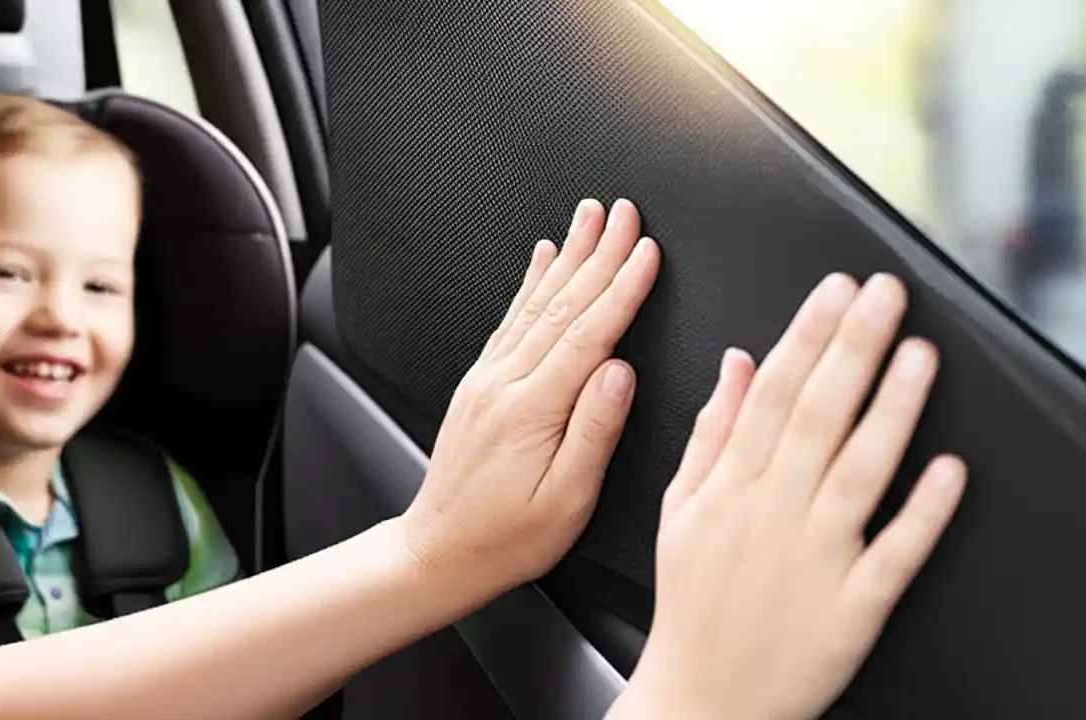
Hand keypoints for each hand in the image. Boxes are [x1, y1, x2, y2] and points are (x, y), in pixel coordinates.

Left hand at [398, 198, 660, 591]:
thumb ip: (594, 431)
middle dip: (598, 252)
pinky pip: (510, 318)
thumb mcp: (565, 501)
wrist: (438, 552)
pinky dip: (530, 281)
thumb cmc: (507, 538)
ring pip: (535, 301)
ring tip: (588, 216)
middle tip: (624, 211)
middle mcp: (505, 383)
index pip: (588, 333)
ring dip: (566, 254)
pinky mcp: (479, 383)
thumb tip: (620, 373)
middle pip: (561, 303)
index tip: (646, 250)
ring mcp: (487, 379)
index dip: (622, 288)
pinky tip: (542, 258)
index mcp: (532, 410)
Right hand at [616, 273, 965, 719]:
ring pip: (860, 471)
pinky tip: (948, 468)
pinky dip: (921, 511)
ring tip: (919, 353)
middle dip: (855, 347)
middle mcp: (774, 514)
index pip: (774, 395)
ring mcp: (816, 559)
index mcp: (732, 488)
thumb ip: (711, 433)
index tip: (836, 292)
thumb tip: (737, 364)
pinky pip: (893, 552)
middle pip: (819, 416)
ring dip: (892, 408)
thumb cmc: (692, 602)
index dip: (809, 335)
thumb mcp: (679, 509)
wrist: (702, 697)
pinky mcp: (853, 607)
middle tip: (885, 294)